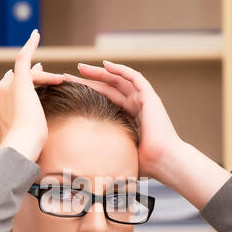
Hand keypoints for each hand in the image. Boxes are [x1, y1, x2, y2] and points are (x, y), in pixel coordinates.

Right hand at [0, 30, 65, 155]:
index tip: (23, 94)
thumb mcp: (2, 144)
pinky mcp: (20, 81)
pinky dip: (30, 45)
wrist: (18, 148)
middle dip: (24, 79)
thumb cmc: (15, 152)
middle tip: (38, 75)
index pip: (2, 94)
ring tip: (56, 78)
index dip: (12, 92)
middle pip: (11, 81)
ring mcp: (5, 87)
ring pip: (24, 74)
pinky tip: (36, 34)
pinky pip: (23, 58)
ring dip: (39, 76)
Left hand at [63, 60, 183, 180]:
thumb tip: (85, 166)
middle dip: (89, 80)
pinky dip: (121, 70)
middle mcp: (138, 106)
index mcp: (131, 118)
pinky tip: (105, 65)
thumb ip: (107, 153)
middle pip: (109, 88)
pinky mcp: (151, 98)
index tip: (69, 92)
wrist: (163, 162)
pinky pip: (135, 78)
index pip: (106, 100)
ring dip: (100, 72)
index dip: (88, 94)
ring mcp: (145, 101)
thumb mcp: (120, 155)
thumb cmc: (146, 165)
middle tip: (68, 75)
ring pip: (119, 80)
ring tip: (80, 67)